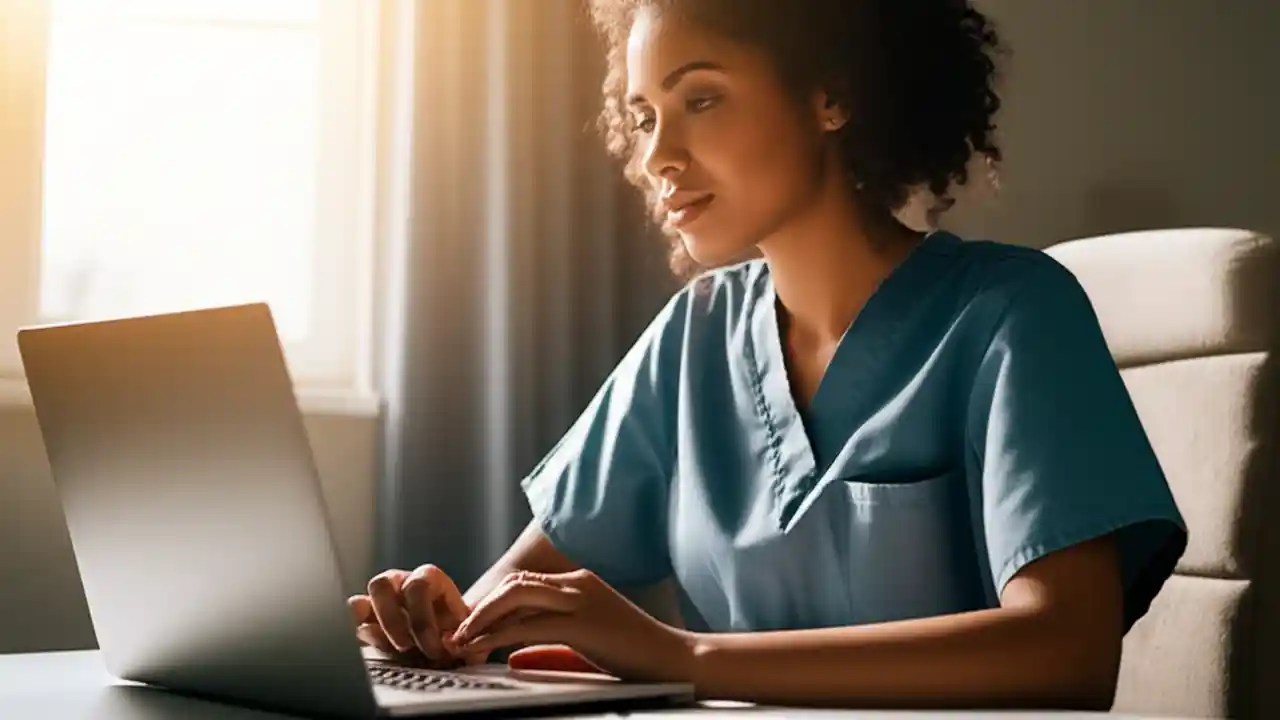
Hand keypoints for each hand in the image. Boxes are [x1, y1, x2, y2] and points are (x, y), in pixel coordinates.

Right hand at [347, 564, 487, 667]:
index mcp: (429, 578)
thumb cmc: (460, 634)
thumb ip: (464, 639)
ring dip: (372, 631)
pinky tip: (373, 655)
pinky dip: (356, 639)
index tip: (434, 649)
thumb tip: (453, 644)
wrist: (451, 643)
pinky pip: (350, 625)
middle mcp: (400, 583)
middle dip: (392, 621)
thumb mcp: (469, 634)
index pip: (417, 587)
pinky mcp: (365, 621)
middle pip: (381, 585)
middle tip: (406, 648)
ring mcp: (380, 601)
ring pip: (357, 604)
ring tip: (389, 652)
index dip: (423, 621)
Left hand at [448, 569, 693, 682]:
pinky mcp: (583, 622)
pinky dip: (500, 635)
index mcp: (578, 583)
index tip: (470, 626)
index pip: (523, 583)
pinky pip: (530, 624)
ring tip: (463, 639)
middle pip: (514, 582)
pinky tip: (485, 648)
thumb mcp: (585, 646)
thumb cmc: (635, 656)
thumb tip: (511, 656)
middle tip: (458, 632)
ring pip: (517, 594)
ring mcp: (581, 599)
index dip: (492, 602)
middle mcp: (576, 583)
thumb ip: (548, 648)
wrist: (675, 659)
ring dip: (484, 616)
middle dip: (481, 606)